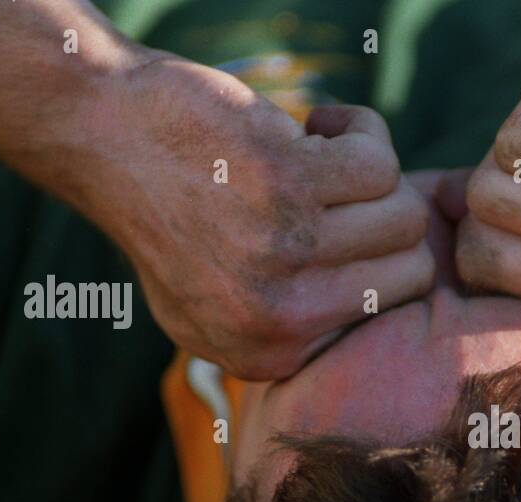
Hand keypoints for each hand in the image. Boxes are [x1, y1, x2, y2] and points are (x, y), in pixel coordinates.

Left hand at [85, 55, 433, 379]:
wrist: (108, 138)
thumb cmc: (168, 216)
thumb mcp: (207, 312)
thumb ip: (285, 335)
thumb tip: (372, 326)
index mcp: (272, 355)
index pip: (389, 316)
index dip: (375, 261)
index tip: (333, 231)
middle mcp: (280, 317)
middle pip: (412, 267)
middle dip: (388, 220)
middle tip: (340, 193)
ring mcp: (286, 250)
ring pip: (405, 213)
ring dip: (375, 175)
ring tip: (326, 160)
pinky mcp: (290, 183)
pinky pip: (380, 161)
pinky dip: (359, 129)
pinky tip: (317, 126)